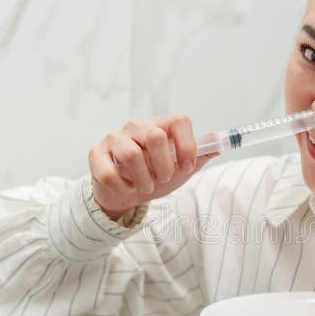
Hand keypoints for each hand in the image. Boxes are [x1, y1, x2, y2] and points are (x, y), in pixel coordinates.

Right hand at [88, 114, 216, 219]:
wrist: (126, 194)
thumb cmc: (154, 177)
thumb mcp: (180, 169)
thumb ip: (199, 156)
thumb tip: (219, 144)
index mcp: (160, 126)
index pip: (179, 121)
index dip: (187, 146)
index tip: (186, 168)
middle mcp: (137, 126)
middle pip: (155, 136)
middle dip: (164, 166)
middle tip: (162, 179)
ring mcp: (114, 138)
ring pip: (132, 155)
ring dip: (143, 180)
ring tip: (145, 186)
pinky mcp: (96, 153)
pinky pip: (110, 173)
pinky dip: (123, 188)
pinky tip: (127, 189)